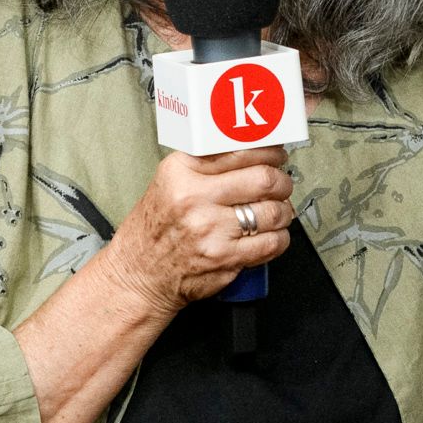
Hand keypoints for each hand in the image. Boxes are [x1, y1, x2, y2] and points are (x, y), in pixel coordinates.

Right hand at [98, 146, 293, 314]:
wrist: (139, 273)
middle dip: (281, 181)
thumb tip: (252, 149)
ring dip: (283, 211)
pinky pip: (271, 243)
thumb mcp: (170, 182)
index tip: (275, 156)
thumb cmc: (156, 228)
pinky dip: (280, 238)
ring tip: (276, 211)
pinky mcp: (224, 257)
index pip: (240, 151)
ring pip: (274, 212)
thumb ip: (207, 164)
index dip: (269, 152)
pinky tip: (271, 234)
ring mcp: (211, 230)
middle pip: (263, 180)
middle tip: (280, 184)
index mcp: (181, 172)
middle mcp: (195, 198)